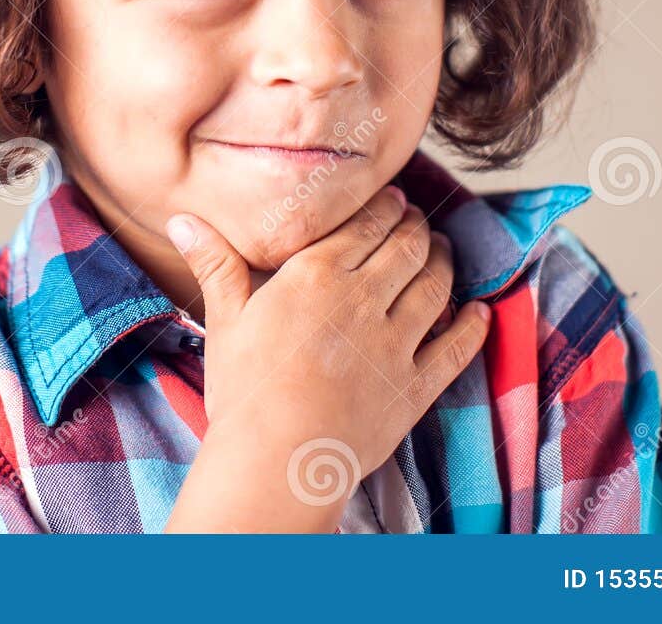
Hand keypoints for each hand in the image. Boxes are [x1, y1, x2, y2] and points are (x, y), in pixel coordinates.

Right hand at [162, 183, 490, 531]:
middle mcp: (364, 300)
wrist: (276, 463)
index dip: (385, 206)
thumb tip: (182, 220)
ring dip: (445, 261)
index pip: (366, 224)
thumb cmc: (244, 392)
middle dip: (417, 226)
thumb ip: (214, 264)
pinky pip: (456, 347)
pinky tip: (479, 310)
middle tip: (418, 219)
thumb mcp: (225, 321)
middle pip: (407, 247)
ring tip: (444, 250)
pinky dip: (472, 325)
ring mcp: (396, 344)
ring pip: (435, 286)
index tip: (393, 198)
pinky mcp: (415, 387)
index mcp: (317, 276)